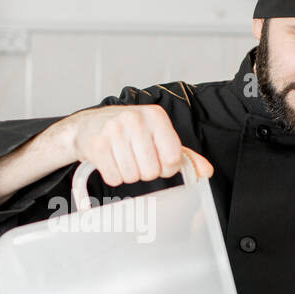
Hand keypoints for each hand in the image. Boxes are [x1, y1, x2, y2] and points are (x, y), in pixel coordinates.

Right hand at [65, 104, 212, 186]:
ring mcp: (114, 131)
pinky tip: (110, 161)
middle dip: (145, 171)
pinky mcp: (97, 145)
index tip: (157, 160)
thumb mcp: (157, 136)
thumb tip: (205, 172)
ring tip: (121, 158)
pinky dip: (113, 175)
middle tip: (135, 158)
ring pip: (132, 176)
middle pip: (152, 171)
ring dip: (128, 174)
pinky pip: (114, 177)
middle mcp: (135, 119)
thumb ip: (183, 155)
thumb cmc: (127, 132)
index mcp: (155, 116)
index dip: (166, 167)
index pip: (173, 158)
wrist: (88, 125)